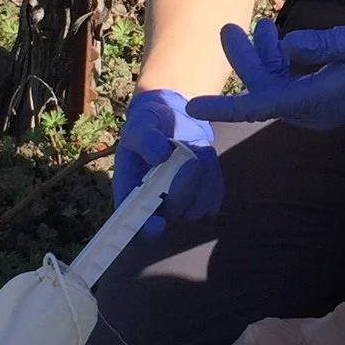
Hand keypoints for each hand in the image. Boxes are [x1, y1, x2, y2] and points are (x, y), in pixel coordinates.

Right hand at [113, 89, 223, 238]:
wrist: (172, 117)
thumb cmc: (147, 122)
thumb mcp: (140, 124)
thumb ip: (146, 138)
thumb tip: (159, 156)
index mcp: (130, 189)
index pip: (134, 221)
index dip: (146, 227)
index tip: (158, 222)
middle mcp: (153, 203)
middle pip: (174, 213)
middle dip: (184, 189)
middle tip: (190, 160)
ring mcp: (179, 202)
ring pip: (198, 208)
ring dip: (203, 179)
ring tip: (195, 150)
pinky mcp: (201, 197)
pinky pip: (214, 199)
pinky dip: (214, 177)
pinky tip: (204, 156)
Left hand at [188, 19, 344, 131]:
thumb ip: (320, 45)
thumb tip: (288, 46)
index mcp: (315, 100)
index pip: (260, 105)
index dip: (225, 105)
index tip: (194, 105)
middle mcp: (310, 110)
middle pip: (262, 90)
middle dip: (244, 61)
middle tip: (230, 28)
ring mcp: (315, 106)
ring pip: (274, 85)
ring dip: (262, 58)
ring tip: (259, 27)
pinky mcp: (321, 97)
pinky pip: (288, 84)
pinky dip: (279, 63)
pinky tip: (279, 40)